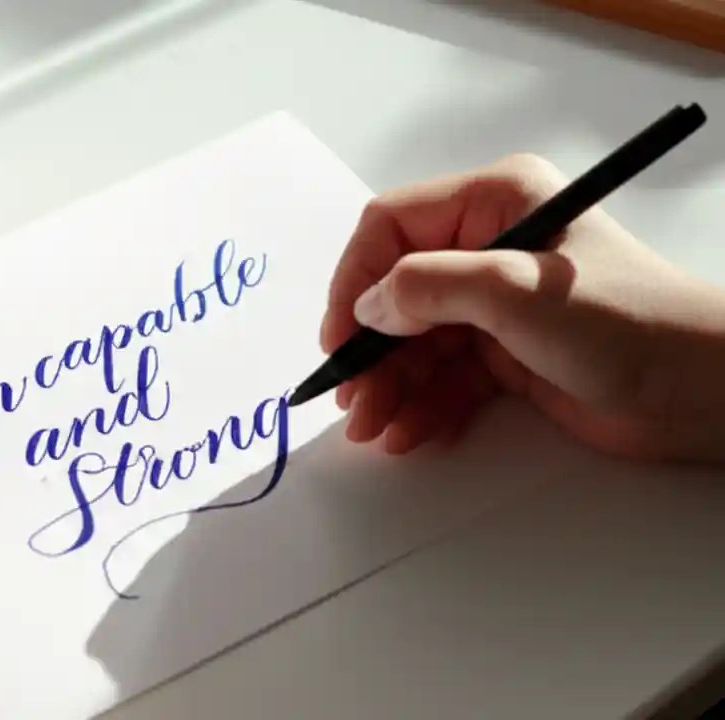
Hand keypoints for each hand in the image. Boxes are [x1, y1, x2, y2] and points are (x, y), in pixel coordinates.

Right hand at [321, 153, 724, 462]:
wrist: (702, 391)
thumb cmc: (627, 321)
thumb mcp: (515, 291)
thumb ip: (428, 289)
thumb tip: (366, 308)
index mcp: (493, 203)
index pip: (391, 227)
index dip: (355, 280)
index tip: (340, 337)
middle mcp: (488, 247)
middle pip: (396, 294)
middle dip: (370, 350)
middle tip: (352, 400)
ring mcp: (496, 305)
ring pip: (415, 344)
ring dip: (389, 387)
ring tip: (374, 429)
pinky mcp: (506, 355)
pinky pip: (444, 378)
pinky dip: (422, 406)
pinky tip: (408, 435)